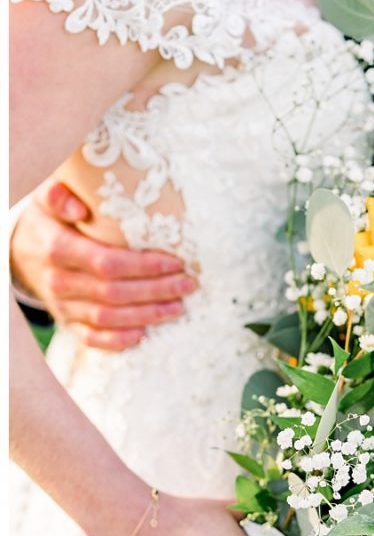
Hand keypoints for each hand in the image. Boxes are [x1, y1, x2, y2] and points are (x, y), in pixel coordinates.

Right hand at [10, 183, 192, 349]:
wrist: (23, 250)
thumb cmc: (51, 220)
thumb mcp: (49, 198)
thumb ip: (60, 195)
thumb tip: (79, 208)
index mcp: (58, 249)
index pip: (108, 263)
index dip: (145, 266)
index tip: (176, 263)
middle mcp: (59, 280)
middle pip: (114, 292)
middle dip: (156, 291)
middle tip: (188, 285)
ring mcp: (62, 305)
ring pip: (108, 318)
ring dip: (147, 315)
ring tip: (178, 307)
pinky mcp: (67, 321)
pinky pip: (92, 338)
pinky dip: (118, 340)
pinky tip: (144, 334)